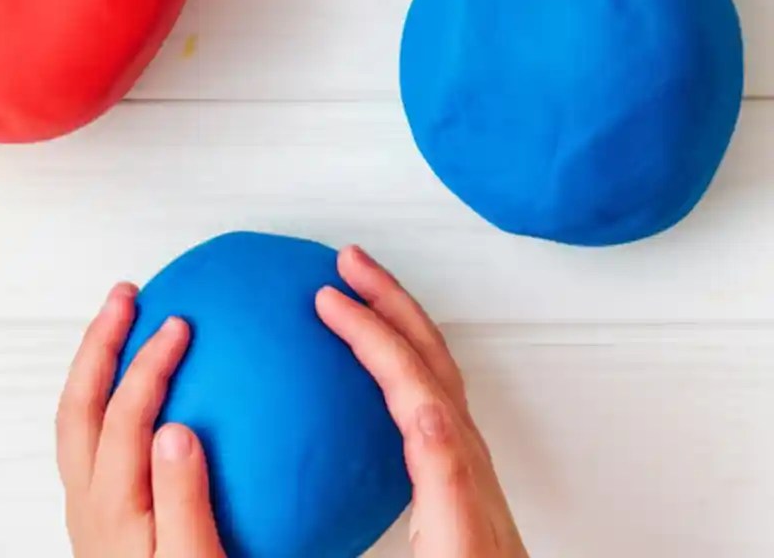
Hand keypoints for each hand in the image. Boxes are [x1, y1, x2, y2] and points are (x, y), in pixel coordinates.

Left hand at [56, 283, 226, 557]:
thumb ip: (184, 501)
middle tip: (126, 295)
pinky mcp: (98, 512)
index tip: (180, 324)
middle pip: (78, 406)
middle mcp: (88, 501)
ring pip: (74, 419)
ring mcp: (87, 506)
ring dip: (94, 364)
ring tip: (123, 321)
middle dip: (99, 344)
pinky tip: (137, 385)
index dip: (146, 366)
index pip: (122, 418)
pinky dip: (103, 395)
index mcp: (113, 509)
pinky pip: (88, 436)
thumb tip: (176, 428)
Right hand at [316, 246, 527, 557]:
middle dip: (389, 300)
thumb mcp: (454, 533)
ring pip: (429, 371)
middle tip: (347, 263)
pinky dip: (396, 361)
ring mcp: (460, 461)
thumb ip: (440, 471)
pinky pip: (423, 394)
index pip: (414, 378)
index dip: (372, 332)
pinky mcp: (450, 476)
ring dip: (394, 322)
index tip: (330, 300)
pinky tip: (369, 368)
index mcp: (456, 467)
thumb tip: (424, 415)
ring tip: (357, 295)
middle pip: (429, 358)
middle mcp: (463, 455)